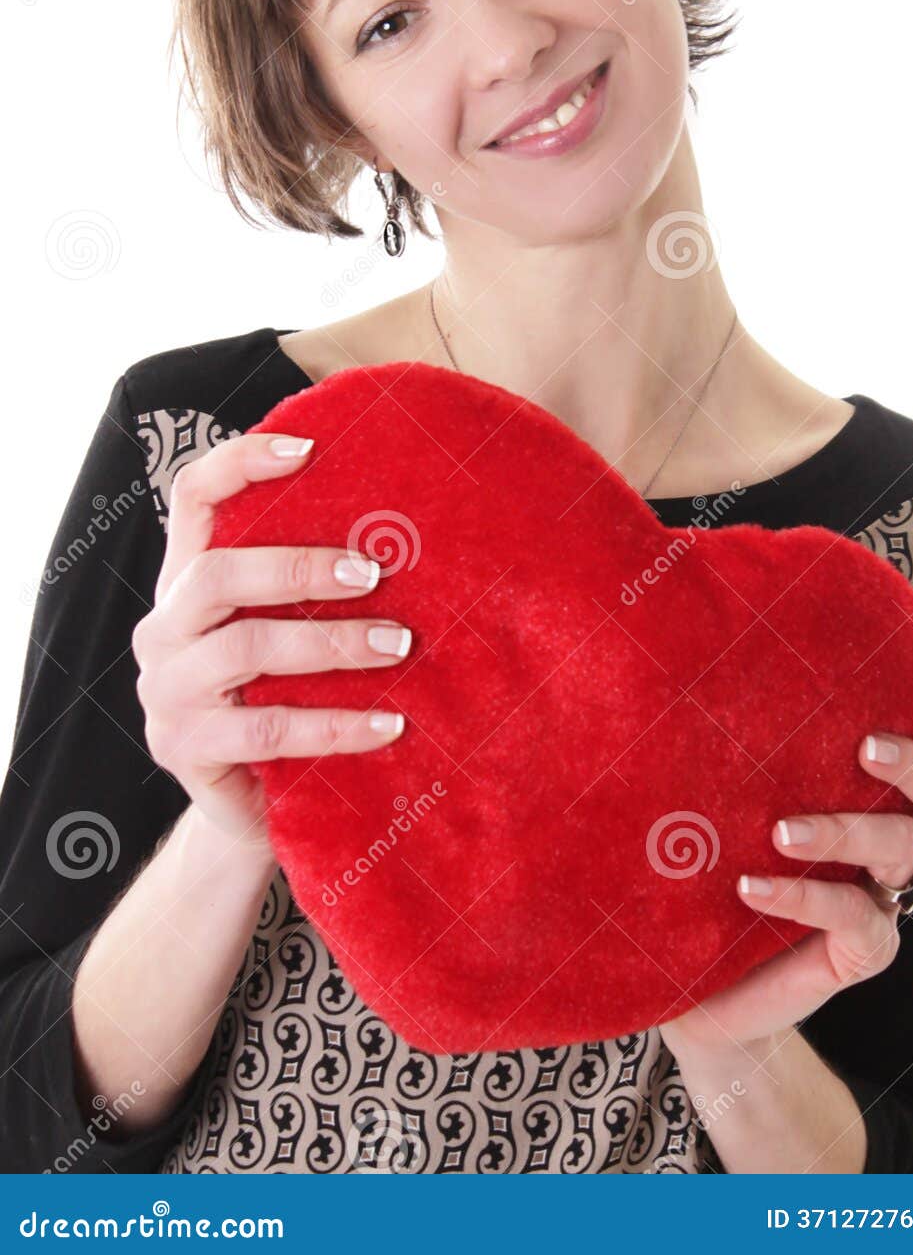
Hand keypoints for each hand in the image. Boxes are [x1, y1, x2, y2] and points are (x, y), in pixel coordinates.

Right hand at [131, 431, 412, 854]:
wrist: (249, 805)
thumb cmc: (282, 698)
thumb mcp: (290, 632)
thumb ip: (314, 586)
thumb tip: (407, 528)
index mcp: (186, 580)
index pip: (192, 498)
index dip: (240, 463)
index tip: (309, 449)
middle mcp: (163, 627)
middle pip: (216, 572)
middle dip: (300, 567)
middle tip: (374, 573)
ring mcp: (165, 691)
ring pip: (246, 648)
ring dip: (331, 644)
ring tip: (398, 645)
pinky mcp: (184, 748)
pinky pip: (268, 729)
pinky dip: (337, 724)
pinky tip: (391, 722)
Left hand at [659, 732, 912, 1059]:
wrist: (704, 995)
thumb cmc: (710, 891)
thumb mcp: (722, 826)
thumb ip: (725, 781)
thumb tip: (673, 705)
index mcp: (861, 807)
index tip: (866, 725)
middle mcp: (881, 851)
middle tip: (863, 751)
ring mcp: (877, 902)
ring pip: (899, 850)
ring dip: (842, 829)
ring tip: (779, 832)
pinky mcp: (860, 952)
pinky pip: (856, 917)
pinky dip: (805, 896)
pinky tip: (750, 888)